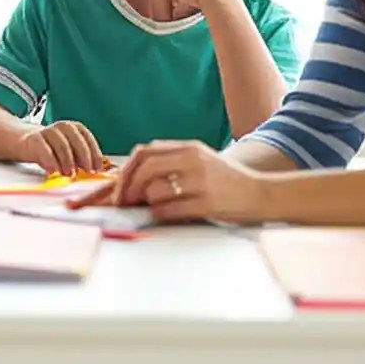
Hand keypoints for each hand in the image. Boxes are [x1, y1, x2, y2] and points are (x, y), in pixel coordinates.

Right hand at [16, 121, 104, 175]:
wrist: (26, 143)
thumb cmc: (52, 150)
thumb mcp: (70, 152)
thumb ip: (82, 159)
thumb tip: (98, 171)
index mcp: (75, 128)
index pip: (88, 138)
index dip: (94, 154)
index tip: (97, 168)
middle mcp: (63, 126)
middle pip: (76, 140)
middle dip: (83, 157)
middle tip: (86, 172)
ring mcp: (48, 131)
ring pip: (61, 145)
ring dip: (67, 161)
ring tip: (68, 174)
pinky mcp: (34, 138)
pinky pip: (44, 149)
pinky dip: (50, 161)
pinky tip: (53, 171)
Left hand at [68, 140, 265, 222]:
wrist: (260, 194)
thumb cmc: (222, 182)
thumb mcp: (196, 163)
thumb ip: (167, 164)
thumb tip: (128, 179)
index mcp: (186, 148)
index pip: (142, 154)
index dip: (120, 173)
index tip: (104, 191)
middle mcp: (192, 160)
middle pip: (143, 169)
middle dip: (125, 189)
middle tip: (121, 204)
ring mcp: (200, 181)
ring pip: (154, 191)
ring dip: (145, 203)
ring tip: (148, 209)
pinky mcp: (208, 203)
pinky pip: (170, 210)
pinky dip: (160, 215)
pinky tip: (164, 216)